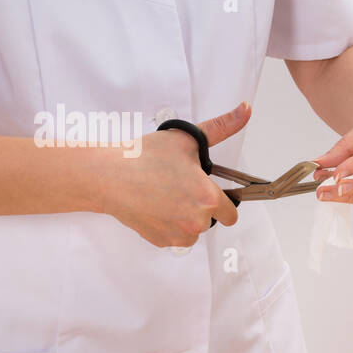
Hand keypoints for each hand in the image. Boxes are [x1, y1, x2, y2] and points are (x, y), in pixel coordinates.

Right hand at [98, 103, 249, 246]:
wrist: (108, 176)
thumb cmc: (144, 158)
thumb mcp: (187, 138)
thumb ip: (222, 127)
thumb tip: (245, 111)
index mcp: (208, 197)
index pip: (232, 214)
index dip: (223, 202)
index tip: (211, 194)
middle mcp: (196, 220)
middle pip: (211, 220)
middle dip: (202, 207)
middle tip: (181, 188)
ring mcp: (178, 234)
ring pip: (193, 230)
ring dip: (186, 218)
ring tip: (167, 196)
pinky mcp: (161, 240)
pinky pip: (174, 236)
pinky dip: (169, 225)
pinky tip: (157, 206)